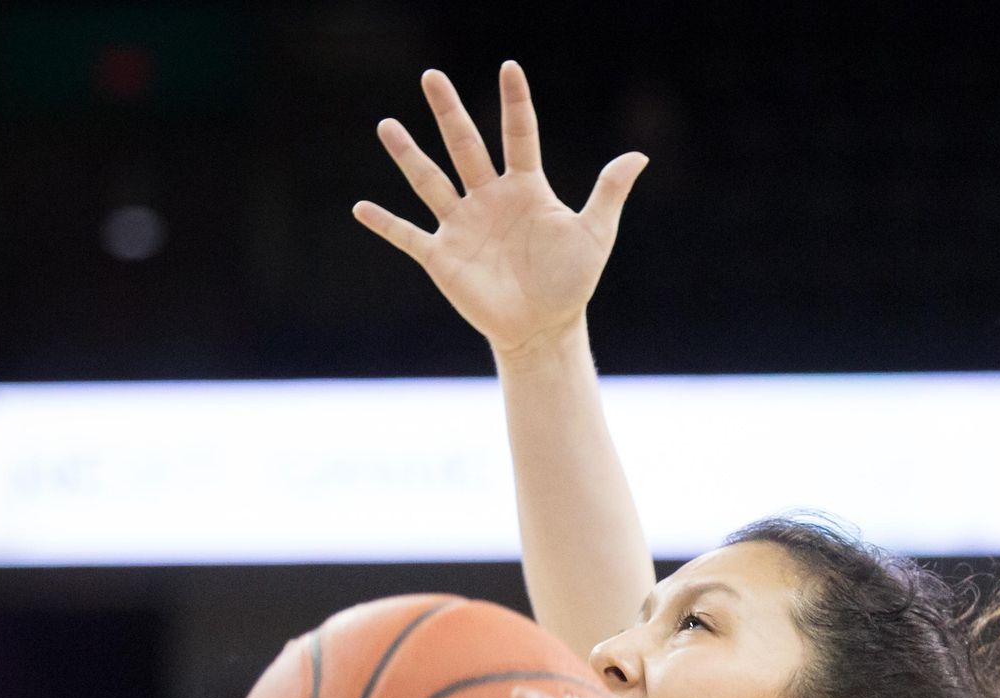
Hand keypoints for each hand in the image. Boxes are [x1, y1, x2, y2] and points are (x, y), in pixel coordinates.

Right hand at [354, 63, 646, 359]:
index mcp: (525, 188)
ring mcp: (462, 225)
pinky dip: (385, 224)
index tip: (509, 66)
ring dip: (408, 154)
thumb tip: (639, 155)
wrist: (544, 328)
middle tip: (432, 75)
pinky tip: (360, 207)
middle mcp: (488, 198)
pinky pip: (408, 236)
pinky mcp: (443, 257)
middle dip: (449, 112)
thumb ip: (609, 193)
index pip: (518, 135)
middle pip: (465, 145)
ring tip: (387, 125)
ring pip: (430, 181)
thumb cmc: (570, 282)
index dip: (515, 103)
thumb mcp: (594, 235)